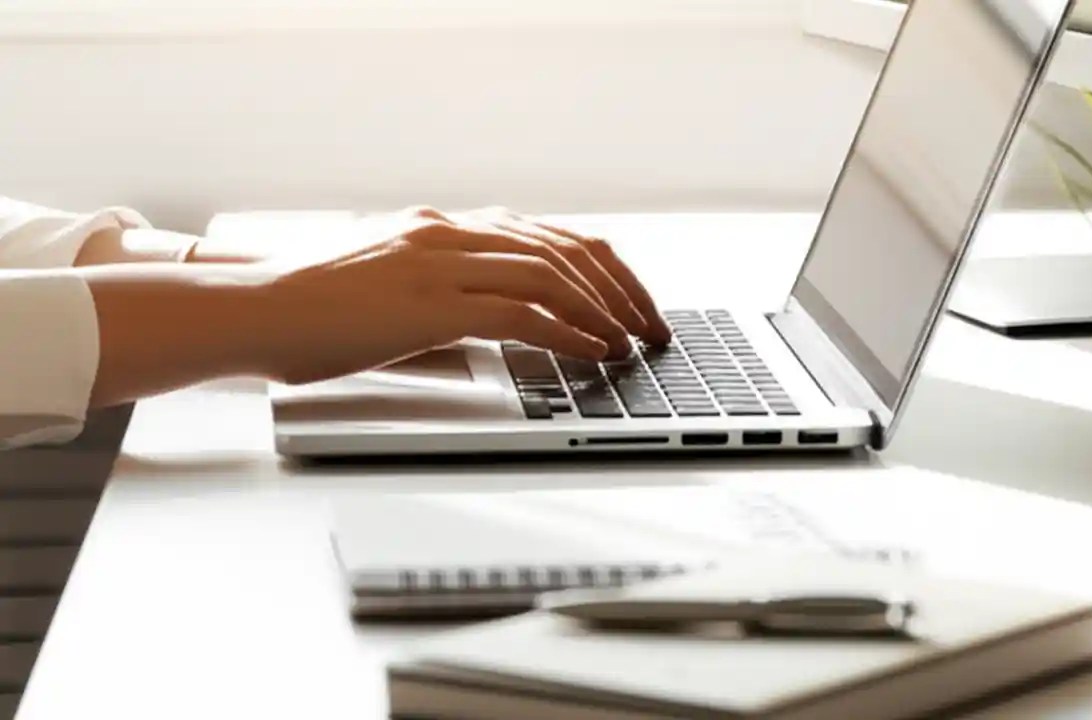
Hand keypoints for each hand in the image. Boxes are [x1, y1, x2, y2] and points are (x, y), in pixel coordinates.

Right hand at [261, 209, 669, 384]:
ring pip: (553, 275)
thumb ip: (448, 292)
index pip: (548, 234)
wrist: (254, 308)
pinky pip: (523, 313)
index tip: (629, 300)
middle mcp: (452, 232)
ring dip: (605, 312)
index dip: (601, 267)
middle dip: (620, 289)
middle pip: (566, 248)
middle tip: (650, 325)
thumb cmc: (315, 308)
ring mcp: (442, 262)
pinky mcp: (431, 302)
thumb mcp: (393, 285)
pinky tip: (593, 352)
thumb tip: (502, 324)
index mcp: (446, 226)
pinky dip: (569, 333)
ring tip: (632, 343)